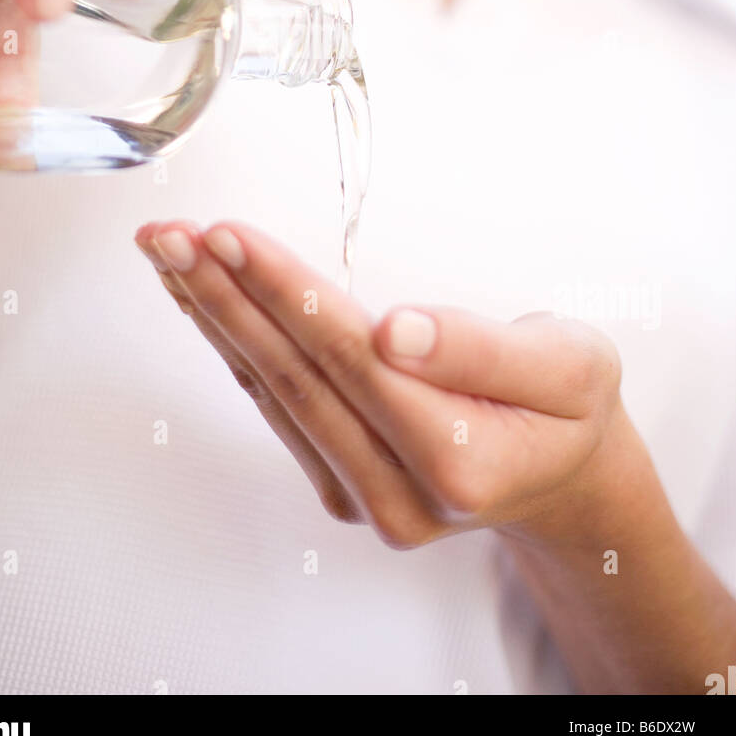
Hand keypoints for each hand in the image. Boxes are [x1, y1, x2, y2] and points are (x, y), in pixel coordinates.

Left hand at [135, 220, 623, 548]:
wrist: (562, 472)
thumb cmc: (566, 406)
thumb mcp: (568, 363)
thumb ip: (483, 349)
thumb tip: (396, 331)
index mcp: (460, 462)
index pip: (352, 358)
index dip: (284, 291)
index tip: (230, 236)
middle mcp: (401, 497)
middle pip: (296, 377)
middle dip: (224, 297)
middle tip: (169, 237)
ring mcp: (364, 499)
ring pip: (273, 393)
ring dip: (213, 316)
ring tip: (168, 253)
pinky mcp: (341, 487)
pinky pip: (276, 406)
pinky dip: (234, 344)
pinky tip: (201, 297)